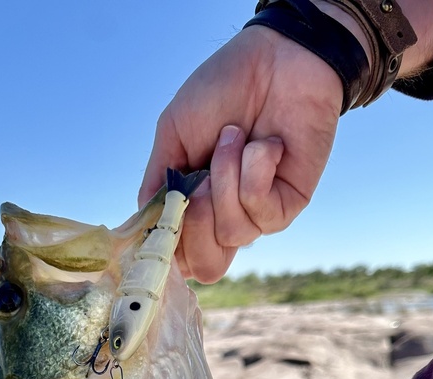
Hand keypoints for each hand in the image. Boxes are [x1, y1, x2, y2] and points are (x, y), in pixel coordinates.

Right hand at [138, 26, 343, 282]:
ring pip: (230, 233)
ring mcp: (257, 215)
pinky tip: (265, 143)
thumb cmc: (223, 90)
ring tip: (234, 136)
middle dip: (194, 225)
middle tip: (199, 180)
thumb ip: (157, 184)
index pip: (180, 259)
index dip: (168, 251)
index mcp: (194, 207)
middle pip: (206, 267)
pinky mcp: (287, 205)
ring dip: (224, 177)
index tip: (162, 220)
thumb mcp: (173, 134)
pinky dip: (253, 170)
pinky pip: (258, 209)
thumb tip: (145, 227)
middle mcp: (225, 218)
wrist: (277, 58)